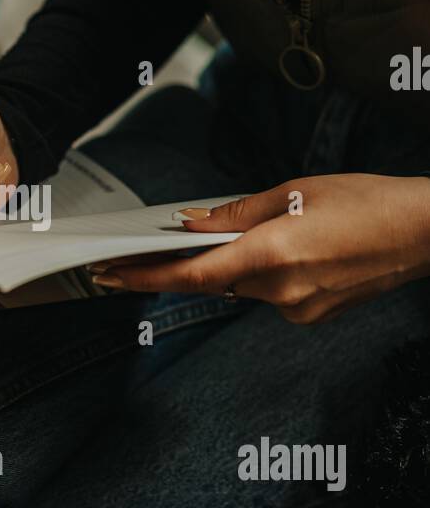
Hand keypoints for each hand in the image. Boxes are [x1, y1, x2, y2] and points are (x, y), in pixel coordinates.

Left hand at [90, 173, 429, 323]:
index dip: (144, 276)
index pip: (189, 274)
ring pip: (241, 286)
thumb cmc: (367, 201)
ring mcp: (297, 311)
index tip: (109, 275)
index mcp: (271, 256)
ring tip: (259, 231)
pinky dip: (264, 272)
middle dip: (189, 261)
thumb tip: (191, 225)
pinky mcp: (311, 317)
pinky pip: (269, 294)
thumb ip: (236, 214)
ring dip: (233, 263)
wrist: (426, 231)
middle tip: (150, 247)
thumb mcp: (294, 191)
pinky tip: (290, 248)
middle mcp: (281, 293)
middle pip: (212, 280)